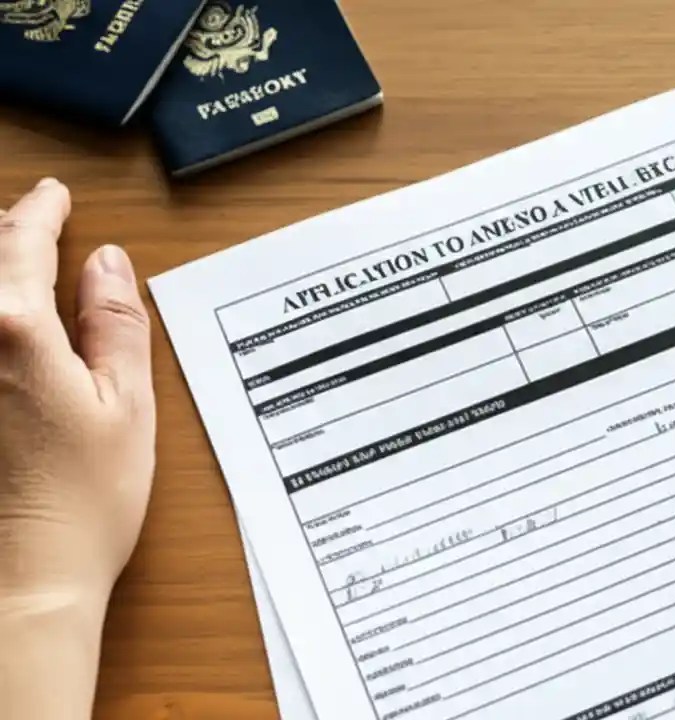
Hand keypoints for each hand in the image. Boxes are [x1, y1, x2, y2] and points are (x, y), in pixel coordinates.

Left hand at [0, 178, 154, 716]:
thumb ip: (115, 324)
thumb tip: (107, 263)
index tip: (52, 197)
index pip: (21, 242)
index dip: (40, 212)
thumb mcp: (124, 407)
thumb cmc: (78, 509)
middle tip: (25, 224)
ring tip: (4, 274)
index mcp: (13, 330)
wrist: (14, 589)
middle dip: (0, 234)